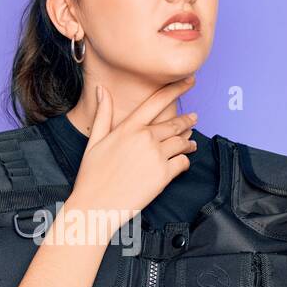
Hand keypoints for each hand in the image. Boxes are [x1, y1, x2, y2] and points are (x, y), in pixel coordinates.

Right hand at [70, 76, 198, 231]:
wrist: (96, 206)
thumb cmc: (92, 175)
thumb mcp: (95, 140)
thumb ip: (104, 114)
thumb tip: (102, 90)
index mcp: (129, 127)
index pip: (157, 101)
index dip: (176, 89)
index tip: (189, 80)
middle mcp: (145, 138)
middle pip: (174, 124)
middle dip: (187, 120)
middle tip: (194, 117)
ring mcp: (156, 156)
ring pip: (181, 142)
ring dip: (188, 142)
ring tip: (191, 143)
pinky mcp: (163, 175)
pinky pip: (182, 163)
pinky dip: (185, 162)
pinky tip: (183, 162)